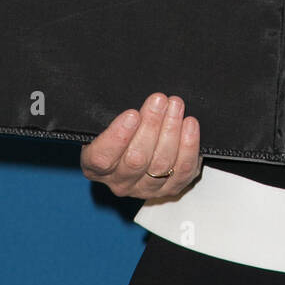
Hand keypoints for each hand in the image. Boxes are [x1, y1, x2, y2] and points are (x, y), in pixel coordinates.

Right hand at [81, 93, 200, 198]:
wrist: (139, 144)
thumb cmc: (121, 128)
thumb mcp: (105, 120)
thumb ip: (108, 113)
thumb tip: (116, 95)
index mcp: (95, 166)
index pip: (102, 158)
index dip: (118, 137)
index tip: (132, 114)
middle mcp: (119, 182)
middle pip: (136, 159)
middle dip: (151, 125)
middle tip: (159, 100)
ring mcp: (145, 188)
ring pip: (161, 164)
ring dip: (171, 131)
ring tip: (175, 106)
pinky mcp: (170, 189)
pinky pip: (182, 171)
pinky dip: (189, 146)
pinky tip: (189, 124)